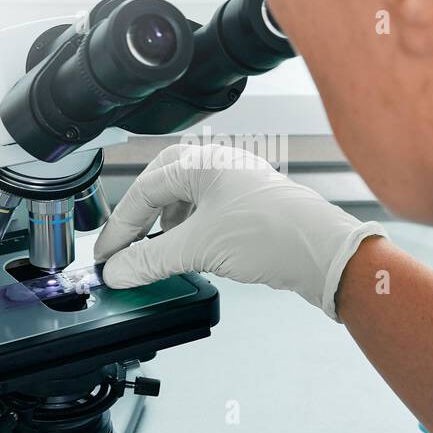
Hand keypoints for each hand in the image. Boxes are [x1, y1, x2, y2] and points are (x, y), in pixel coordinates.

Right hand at [93, 143, 385, 320]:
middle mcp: (219, 167)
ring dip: (164, 227)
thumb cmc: (274, 233)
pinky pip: (206, 215)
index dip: (120, 226)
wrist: (325, 253)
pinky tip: (187, 253)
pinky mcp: (250, 209)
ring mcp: (237, 186)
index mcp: (202, 162)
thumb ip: (150, 259)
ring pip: (185, 200)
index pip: (144, 190)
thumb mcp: (198, 248)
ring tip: (153, 254)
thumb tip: (118, 270)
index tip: (106, 256)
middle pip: (162, 186)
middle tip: (124, 248)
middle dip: (140, 218)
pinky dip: (188, 233)